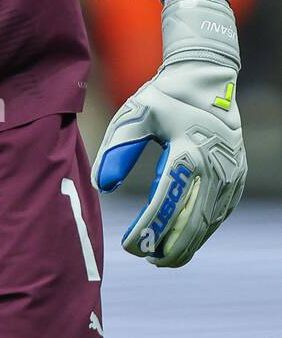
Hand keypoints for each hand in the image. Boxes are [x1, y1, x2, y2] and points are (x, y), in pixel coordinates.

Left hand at [91, 0, 246, 267]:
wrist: (206, 79)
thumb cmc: (165, 97)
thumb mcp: (136, 115)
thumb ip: (117, 150)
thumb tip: (100, 185)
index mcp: (188, 152)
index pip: (166, 203)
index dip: (147, 230)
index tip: (128, 245)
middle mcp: (214, 169)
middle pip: (192, 224)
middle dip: (169, 247)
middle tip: (146, 258)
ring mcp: (230, 176)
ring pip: (208, 224)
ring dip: (186, 244)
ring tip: (160, 257)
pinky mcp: (236, 179)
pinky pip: (218, 214)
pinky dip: (200, 230)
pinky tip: (182, 240)